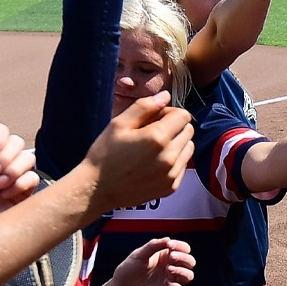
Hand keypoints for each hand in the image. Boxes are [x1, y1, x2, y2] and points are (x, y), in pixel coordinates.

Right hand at [85, 91, 194, 211]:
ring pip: (189, 148)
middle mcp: (169, 157)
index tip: (155, 118)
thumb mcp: (119, 124)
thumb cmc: (105, 155)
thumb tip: (166, 96)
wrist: (97, 190)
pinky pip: (183, 165)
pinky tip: (154, 162)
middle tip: (153, 132)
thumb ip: (145, 106)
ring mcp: (172, 174)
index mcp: (157, 138)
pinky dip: (174, 160)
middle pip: (189, 131)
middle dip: (175, 127)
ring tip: (154, 148)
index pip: (183, 115)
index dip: (169, 112)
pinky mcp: (171, 187)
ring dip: (177, 143)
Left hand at [98, 237, 193, 285]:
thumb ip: (152, 246)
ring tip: (168, 270)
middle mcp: (170, 268)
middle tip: (171, 258)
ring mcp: (170, 282)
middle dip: (184, 258)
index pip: (183, 249)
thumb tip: (168, 239)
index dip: (181, 246)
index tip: (170, 246)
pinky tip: (167, 284)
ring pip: (189, 276)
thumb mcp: (138, 255)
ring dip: (182, 271)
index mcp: (165, 257)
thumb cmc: (127, 271)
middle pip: (190, 262)